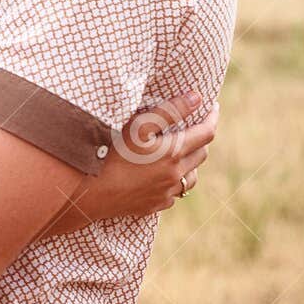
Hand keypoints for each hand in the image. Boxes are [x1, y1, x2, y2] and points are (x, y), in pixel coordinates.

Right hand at [78, 91, 217, 220]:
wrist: (90, 191)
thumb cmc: (111, 153)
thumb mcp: (138, 126)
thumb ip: (170, 110)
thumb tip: (198, 98)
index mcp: (174, 153)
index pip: (206, 133)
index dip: (212, 117)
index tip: (213, 107)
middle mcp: (175, 175)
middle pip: (201, 154)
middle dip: (201, 139)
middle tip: (193, 127)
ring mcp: (166, 193)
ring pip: (191, 177)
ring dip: (191, 163)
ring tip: (181, 154)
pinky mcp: (155, 205)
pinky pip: (174, 193)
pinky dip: (174, 182)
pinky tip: (162, 176)